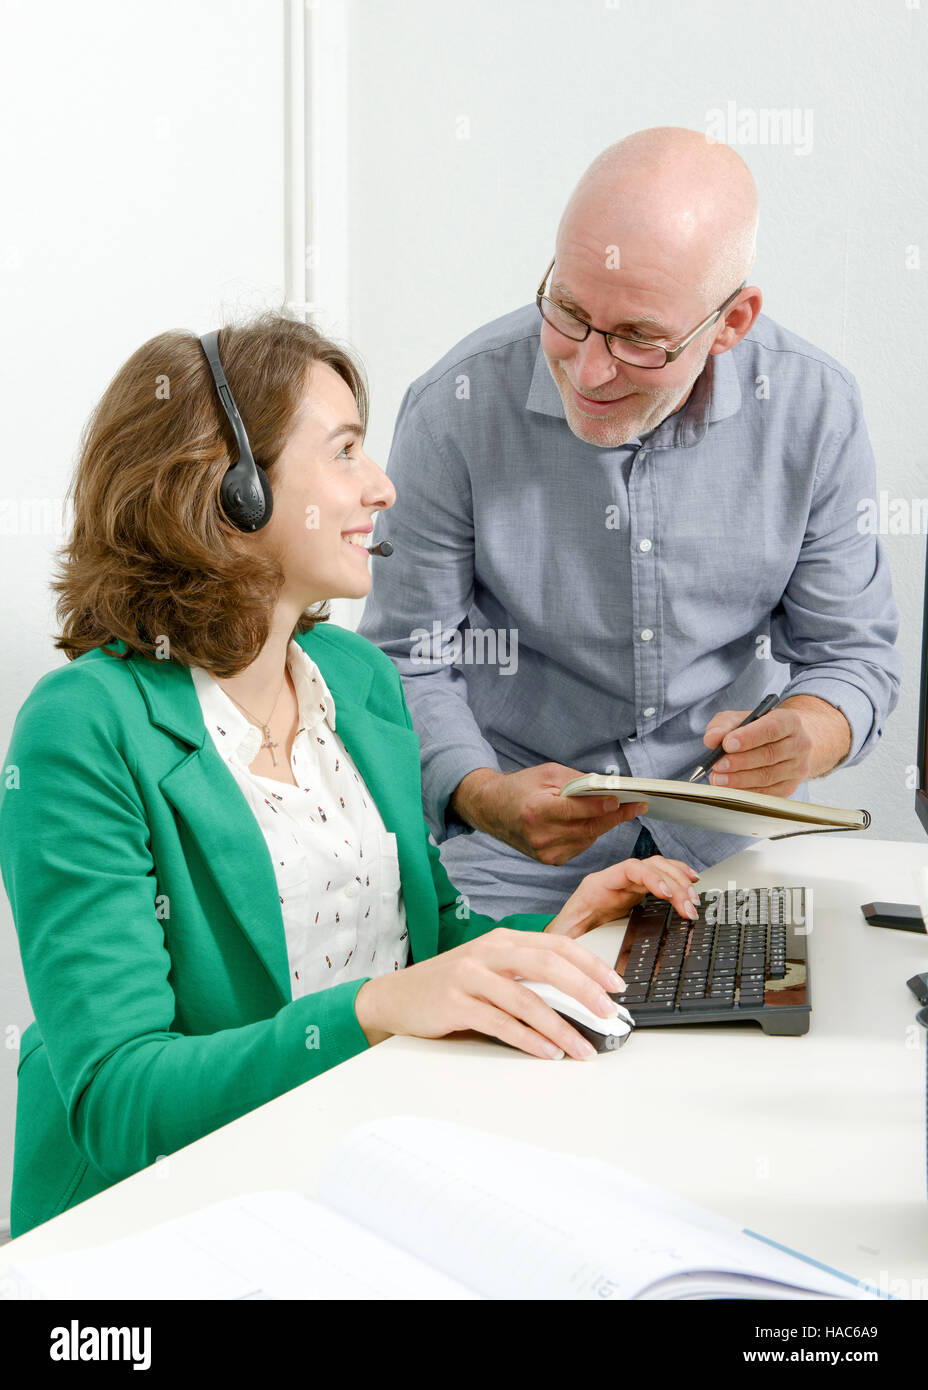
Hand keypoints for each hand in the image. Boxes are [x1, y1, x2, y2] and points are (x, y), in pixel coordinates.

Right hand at [354, 927, 632, 1060]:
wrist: (396, 996)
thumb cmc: (450, 985)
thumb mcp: (490, 969)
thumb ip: (526, 975)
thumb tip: (578, 999)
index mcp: (503, 940)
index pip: (557, 945)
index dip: (591, 965)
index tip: (616, 985)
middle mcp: (489, 952)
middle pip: (548, 965)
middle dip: (585, 990)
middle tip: (609, 1014)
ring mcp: (470, 976)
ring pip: (527, 999)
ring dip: (561, 1027)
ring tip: (583, 1048)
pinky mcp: (455, 1003)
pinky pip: (501, 1023)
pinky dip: (529, 1040)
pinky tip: (547, 1052)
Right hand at [450, 763, 647, 864]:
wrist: (493, 809)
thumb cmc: (521, 787)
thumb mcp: (547, 774)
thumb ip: (577, 781)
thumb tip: (607, 787)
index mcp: (536, 811)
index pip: (576, 810)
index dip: (602, 806)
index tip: (624, 800)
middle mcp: (540, 836)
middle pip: (588, 827)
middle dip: (615, 816)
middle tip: (637, 806)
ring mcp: (545, 852)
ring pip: (588, 838)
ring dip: (604, 824)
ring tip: (619, 810)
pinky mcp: (550, 860)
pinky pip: (580, 846)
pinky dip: (589, 833)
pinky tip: (591, 821)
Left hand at [544, 855, 701, 936]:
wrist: (563, 930)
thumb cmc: (565, 933)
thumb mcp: (570, 937)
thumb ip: (580, 944)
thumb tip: (592, 959)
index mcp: (598, 885)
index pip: (630, 869)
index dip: (652, 878)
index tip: (668, 895)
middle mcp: (615, 879)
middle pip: (651, 867)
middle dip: (675, 885)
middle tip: (689, 907)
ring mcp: (626, 883)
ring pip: (658, 868)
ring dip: (680, 881)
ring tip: (694, 900)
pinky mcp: (636, 891)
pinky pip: (660, 876)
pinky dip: (678, 877)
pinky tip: (691, 883)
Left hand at [702, 695, 851, 795]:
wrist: (785, 742)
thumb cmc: (758, 728)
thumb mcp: (740, 719)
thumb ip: (723, 725)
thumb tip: (711, 739)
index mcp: (789, 721)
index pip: (771, 729)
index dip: (748, 737)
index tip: (727, 744)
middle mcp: (799, 744)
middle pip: (769, 755)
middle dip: (739, 762)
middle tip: (717, 765)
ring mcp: (797, 767)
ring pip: (768, 776)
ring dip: (739, 780)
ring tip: (718, 779)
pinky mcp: (791, 786)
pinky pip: (768, 793)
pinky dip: (746, 792)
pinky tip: (730, 789)